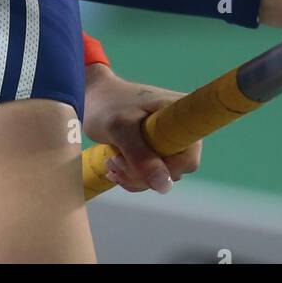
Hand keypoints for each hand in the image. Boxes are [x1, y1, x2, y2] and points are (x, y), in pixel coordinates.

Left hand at [82, 65, 200, 193]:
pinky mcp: (156, 149)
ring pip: (160, 176)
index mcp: (179, 114)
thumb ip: (141, 155)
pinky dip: (132, 176)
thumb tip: (165, 186)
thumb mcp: (120, 128)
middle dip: (142, 173)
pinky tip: (114, 164)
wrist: (91, 96)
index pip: (190, 156)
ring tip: (112, 160)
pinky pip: (151, 175)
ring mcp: (168, 140)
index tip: (138, 159)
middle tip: (116, 160)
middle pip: (174, 171)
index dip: (168, 168)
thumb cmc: (106, 105)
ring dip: (133, 176)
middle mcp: (179, 128)